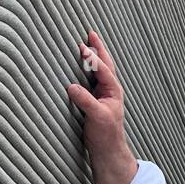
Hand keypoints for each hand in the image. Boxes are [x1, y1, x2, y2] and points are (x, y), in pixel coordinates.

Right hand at [66, 30, 127, 149]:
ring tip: (87, 43)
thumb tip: (71, 86)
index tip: (82, 47)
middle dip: (98, 49)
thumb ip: (86, 101)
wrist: (107, 150)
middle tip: (90, 33)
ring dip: (94, 56)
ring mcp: (102, 94)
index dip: (92, 58)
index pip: (102, 69)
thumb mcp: (96, 117)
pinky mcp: (94, 101)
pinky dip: (87, 69)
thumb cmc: (106, 133)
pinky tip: (81, 66)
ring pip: (99, 71)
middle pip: (105, 64)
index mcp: (113, 90)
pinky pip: (91, 80)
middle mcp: (109, 90)